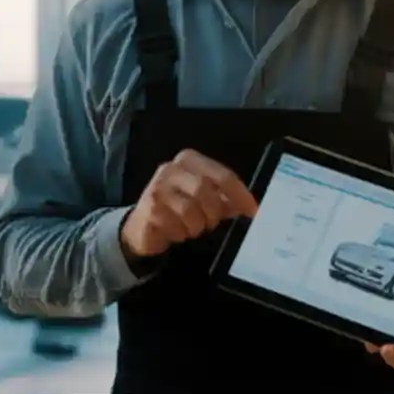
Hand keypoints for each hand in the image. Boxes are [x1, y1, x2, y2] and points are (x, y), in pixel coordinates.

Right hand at [120, 149, 258, 258]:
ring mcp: (157, 188)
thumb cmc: (176, 208)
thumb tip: (248, 206)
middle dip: (213, 212)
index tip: (253, 212)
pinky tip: (175, 231)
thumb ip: (224, 200)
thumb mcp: (203, 200)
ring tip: (190, 227)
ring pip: (190, 210)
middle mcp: (171, 169)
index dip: (240, 195)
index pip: (222, 174)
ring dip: (196, 225)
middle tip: (212, 223)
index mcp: (189, 160)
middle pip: (205, 190)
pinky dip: (181, 233)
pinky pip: (175, 225)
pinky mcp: (148, 209)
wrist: (141, 225)